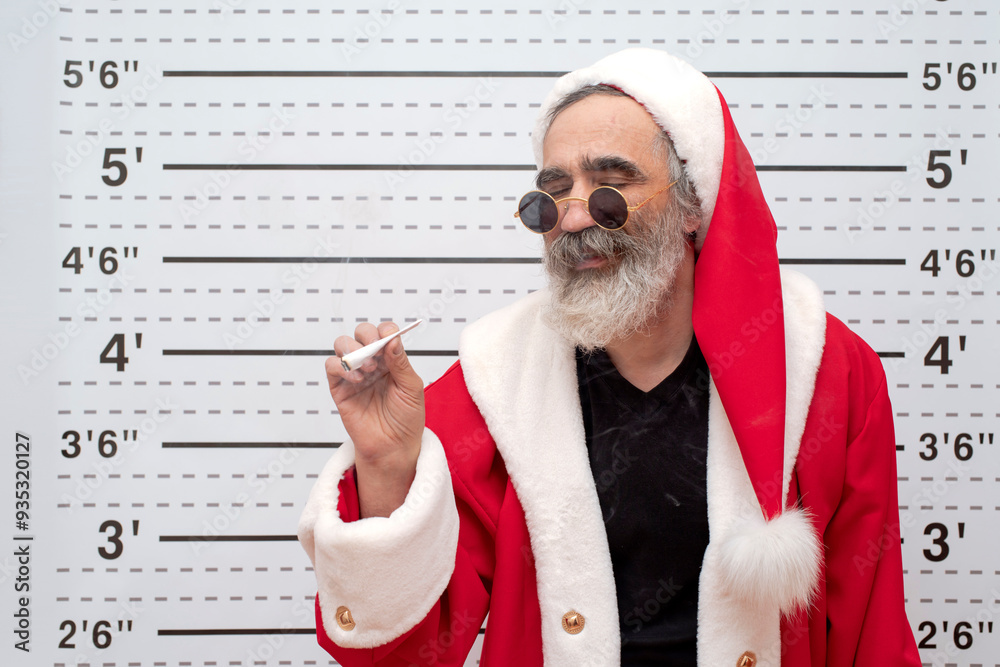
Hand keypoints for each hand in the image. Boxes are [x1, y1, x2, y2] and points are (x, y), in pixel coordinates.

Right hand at [326, 321, 425, 516]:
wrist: (393, 446)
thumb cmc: (406, 418)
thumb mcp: (411, 388)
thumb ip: (400, 362)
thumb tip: (393, 338)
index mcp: (391, 359)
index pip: (384, 332)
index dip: (385, 330)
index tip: (389, 337)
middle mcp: (372, 362)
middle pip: (361, 333)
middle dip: (366, 336)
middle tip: (374, 350)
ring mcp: (354, 373)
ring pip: (342, 344)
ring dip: (353, 350)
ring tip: (367, 369)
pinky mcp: (339, 388)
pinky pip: (331, 365)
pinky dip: (341, 365)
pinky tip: (356, 378)